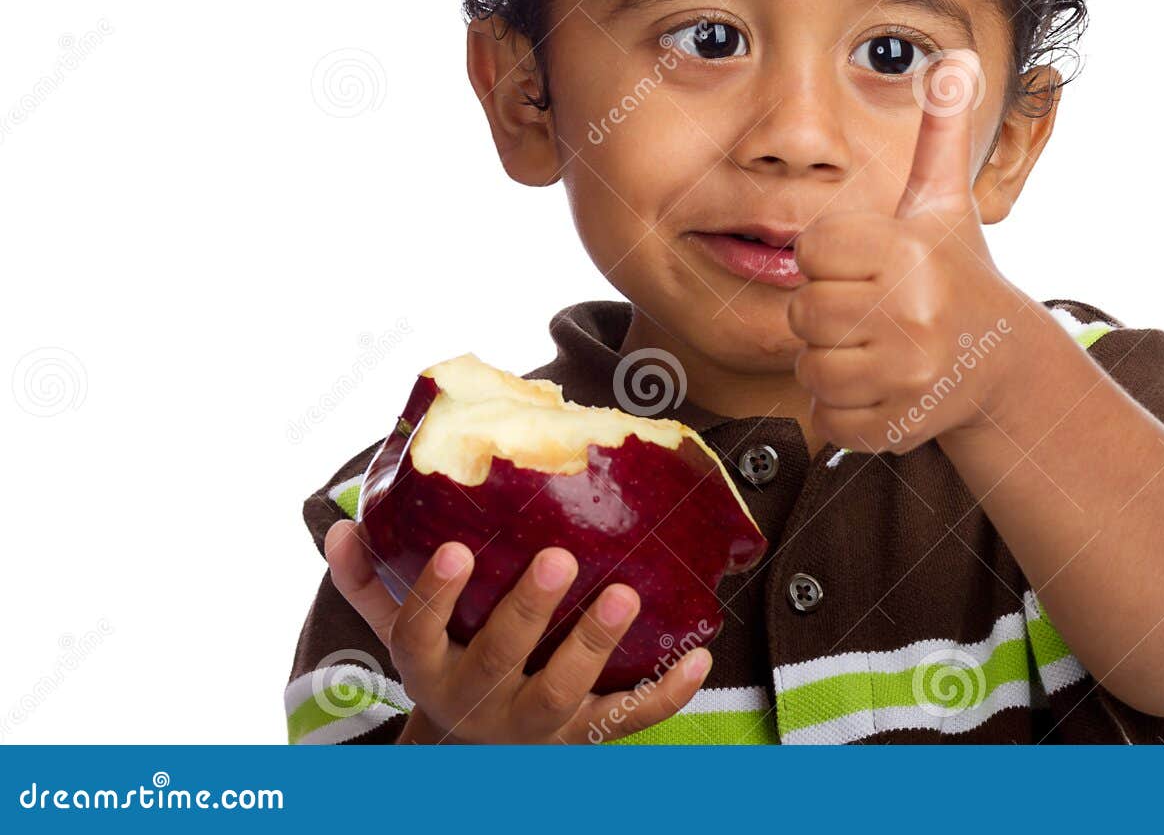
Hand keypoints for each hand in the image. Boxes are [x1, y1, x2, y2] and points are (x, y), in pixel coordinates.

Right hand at [324, 520, 711, 742]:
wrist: (471, 758)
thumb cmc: (446, 663)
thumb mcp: (403, 631)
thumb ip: (371, 581)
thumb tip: (341, 526)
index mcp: (429, 668)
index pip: (420, 631)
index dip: (437, 595)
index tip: (458, 550)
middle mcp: (478, 701)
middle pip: (499, 660)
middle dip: (527, 611)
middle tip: (558, 558)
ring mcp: (536, 725)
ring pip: (564, 695)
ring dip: (595, 645)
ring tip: (626, 595)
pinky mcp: (584, 738)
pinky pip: (629, 720)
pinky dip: (667, 694)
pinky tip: (700, 658)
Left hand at [788, 50, 1017, 452]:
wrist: (1003, 364)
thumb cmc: (957, 273)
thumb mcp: (945, 203)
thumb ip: (939, 132)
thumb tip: (958, 58)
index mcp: (909, 249)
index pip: (811, 252)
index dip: (831, 261)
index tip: (870, 267)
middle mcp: (913, 310)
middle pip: (804, 314)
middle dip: (829, 316)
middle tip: (871, 313)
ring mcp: (909, 372)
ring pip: (812, 371)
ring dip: (833, 366)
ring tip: (876, 350)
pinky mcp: (900, 423)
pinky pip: (827, 420)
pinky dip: (843, 412)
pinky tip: (881, 388)